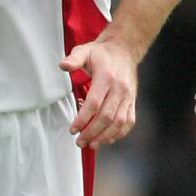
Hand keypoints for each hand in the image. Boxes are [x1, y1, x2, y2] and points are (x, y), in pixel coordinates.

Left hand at [60, 33, 137, 148]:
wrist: (124, 50)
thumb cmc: (101, 54)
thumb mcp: (84, 50)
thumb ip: (73, 59)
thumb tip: (63, 65)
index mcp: (106, 77)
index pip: (94, 103)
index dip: (83, 119)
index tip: (73, 129)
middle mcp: (120, 88)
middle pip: (106, 116)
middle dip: (92, 132)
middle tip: (79, 141)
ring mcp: (128, 96)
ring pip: (118, 122)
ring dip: (104, 136)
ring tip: (91, 144)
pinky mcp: (132, 101)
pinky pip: (129, 122)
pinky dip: (119, 134)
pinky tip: (106, 140)